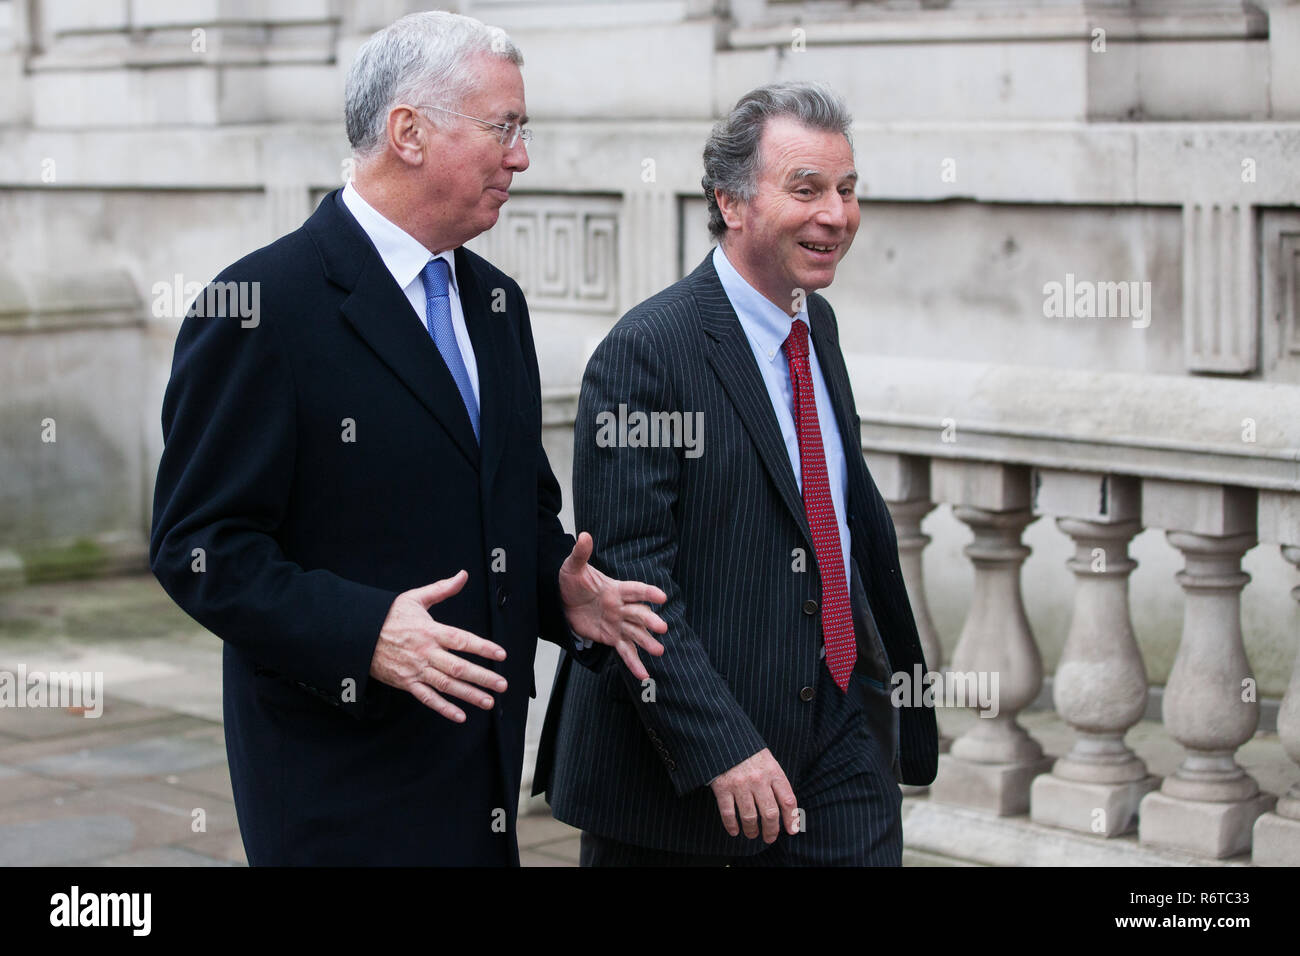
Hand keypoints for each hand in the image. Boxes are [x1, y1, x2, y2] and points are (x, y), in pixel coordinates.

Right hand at [369, 570, 507, 722]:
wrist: (358, 634)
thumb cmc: (388, 615)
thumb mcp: (415, 598)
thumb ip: (442, 589)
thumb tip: (463, 575)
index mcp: (430, 630)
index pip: (461, 640)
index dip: (483, 647)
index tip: (501, 654)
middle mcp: (425, 652)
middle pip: (458, 667)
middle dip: (482, 677)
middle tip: (502, 684)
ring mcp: (415, 669)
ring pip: (446, 685)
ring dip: (469, 694)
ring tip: (488, 701)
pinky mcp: (405, 682)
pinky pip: (427, 698)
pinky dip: (443, 708)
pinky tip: (460, 715)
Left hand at [559, 532, 666, 680]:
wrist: (562, 601)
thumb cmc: (570, 581)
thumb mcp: (573, 567)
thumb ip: (581, 554)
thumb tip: (584, 535)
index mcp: (615, 589)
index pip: (635, 590)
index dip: (648, 592)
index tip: (662, 597)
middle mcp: (621, 607)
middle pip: (639, 614)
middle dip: (650, 621)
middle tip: (662, 628)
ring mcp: (618, 623)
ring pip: (636, 634)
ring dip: (647, 642)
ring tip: (660, 651)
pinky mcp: (611, 637)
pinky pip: (625, 651)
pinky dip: (634, 663)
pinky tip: (644, 675)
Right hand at [709, 748, 798, 842]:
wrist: (723, 736)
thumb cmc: (748, 752)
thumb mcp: (768, 760)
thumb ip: (776, 781)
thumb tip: (785, 808)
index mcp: (773, 772)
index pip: (788, 800)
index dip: (792, 819)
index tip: (792, 830)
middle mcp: (758, 779)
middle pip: (770, 813)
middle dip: (772, 831)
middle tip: (770, 838)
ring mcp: (740, 784)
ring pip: (750, 817)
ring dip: (752, 830)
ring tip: (752, 834)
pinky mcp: (722, 787)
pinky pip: (728, 813)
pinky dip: (732, 825)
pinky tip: (734, 831)